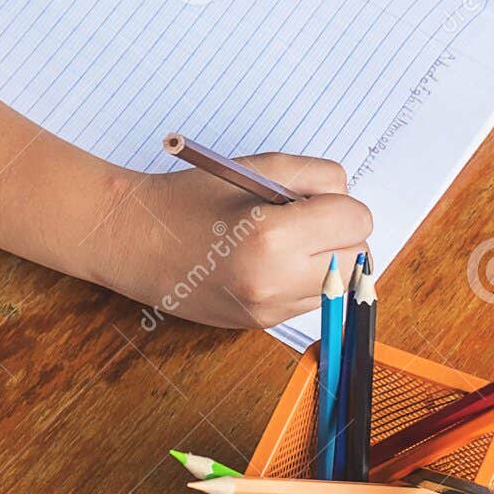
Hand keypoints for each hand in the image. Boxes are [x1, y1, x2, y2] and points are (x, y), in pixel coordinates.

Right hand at [112, 153, 371, 329]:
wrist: (134, 241)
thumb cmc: (194, 197)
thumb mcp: (260, 168)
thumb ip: (318, 178)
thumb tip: (351, 202)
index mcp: (272, 237)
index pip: (356, 221)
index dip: (341, 204)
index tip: (316, 199)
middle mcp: (274, 282)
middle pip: (358, 258)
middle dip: (341, 234)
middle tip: (306, 219)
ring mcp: (269, 310)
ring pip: (341, 285)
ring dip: (328, 261)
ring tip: (286, 241)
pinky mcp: (262, 325)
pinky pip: (313, 301)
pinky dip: (307, 281)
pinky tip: (272, 263)